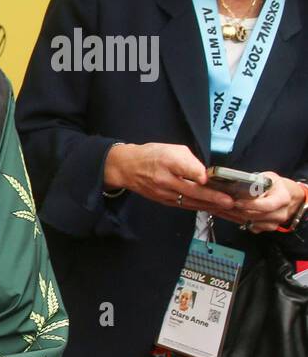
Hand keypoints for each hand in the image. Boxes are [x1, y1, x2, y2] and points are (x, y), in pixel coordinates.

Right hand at [102, 142, 234, 211]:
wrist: (127, 168)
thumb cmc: (151, 155)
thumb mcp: (172, 149)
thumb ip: (190, 161)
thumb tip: (206, 174)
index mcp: (167, 162)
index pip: (187, 169)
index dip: (200, 175)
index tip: (211, 178)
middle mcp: (164, 180)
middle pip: (191, 190)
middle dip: (211, 197)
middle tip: (229, 201)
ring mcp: (163, 193)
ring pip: (189, 201)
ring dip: (208, 205)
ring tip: (226, 208)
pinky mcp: (164, 201)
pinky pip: (184, 205)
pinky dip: (199, 207)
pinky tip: (211, 208)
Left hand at [221, 173, 305, 232]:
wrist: (283, 193)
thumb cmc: (272, 185)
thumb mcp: (267, 178)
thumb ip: (256, 182)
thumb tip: (242, 185)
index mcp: (283, 198)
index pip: (267, 205)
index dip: (251, 205)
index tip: (237, 202)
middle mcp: (282, 212)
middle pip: (259, 216)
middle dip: (242, 212)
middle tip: (229, 206)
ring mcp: (276, 221)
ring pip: (256, 224)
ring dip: (241, 218)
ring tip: (232, 209)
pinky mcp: (269, 226)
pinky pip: (255, 229)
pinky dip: (245, 223)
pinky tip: (239, 215)